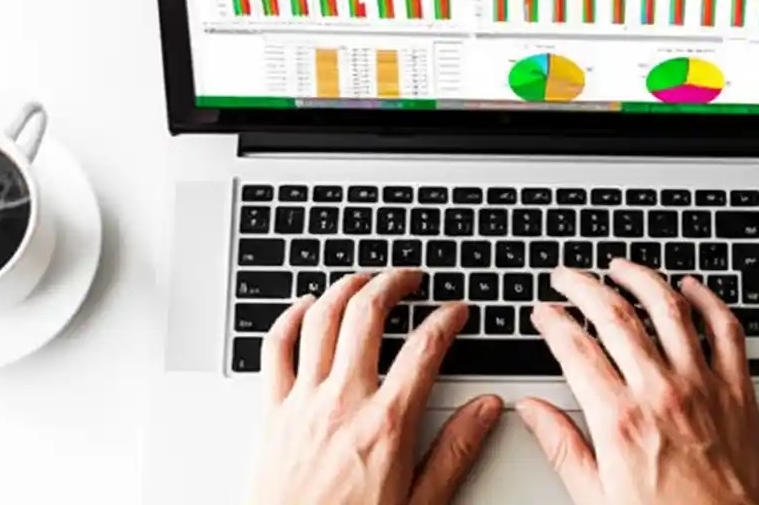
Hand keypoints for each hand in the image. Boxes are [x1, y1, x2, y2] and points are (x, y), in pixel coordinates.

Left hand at [248, 271, 501, 504]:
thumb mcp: (420, 502)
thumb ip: (456, 451)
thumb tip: (486, 411)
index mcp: (386, 424)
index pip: (425, 349)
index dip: (446, 319)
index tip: (456, 310)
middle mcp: (343, 402)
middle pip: (367, 315)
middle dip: (392, 283)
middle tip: (408, 277)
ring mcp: (303, 402)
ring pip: (321, 319)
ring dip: (345, 288)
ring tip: (363, 279)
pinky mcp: (272, 411)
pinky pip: (276, 348)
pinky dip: (290, 317)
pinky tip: (305, 306)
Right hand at [517, 261, 758, 504]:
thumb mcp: (598, 498)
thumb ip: (562, 448)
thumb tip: (532, 413)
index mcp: (619, 420)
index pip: (575, 348)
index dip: (553, 321)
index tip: (544, 312)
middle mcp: (660, 393)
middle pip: (615, 315)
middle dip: (584, 286)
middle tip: (567, 276)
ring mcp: (703, 386)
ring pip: (669, 308)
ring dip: (641, 278)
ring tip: (621, 267)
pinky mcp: (739, 391)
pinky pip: (725, 329)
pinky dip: (708, 300)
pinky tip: (693, 288)